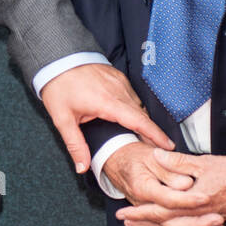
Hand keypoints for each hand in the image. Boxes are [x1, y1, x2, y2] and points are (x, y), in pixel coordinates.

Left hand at [40, 63, 172, 173]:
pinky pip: (132, 95)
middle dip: (152, 132)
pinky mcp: (118, 77)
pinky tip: (129, 118)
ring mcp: (120, 82)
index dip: (155, 135)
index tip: (168, 146)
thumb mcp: (63, 119)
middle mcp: (118, 91)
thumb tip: (82, 167)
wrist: (58, 58)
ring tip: (143, 136)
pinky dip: (134, 108)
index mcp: (107, 103)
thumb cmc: (59, 87)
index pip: (139, 121)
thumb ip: (75, 145)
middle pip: (143, 115)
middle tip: (156, 149)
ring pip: (138, 105)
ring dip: (142, 120)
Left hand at [115, 150, 225, 225]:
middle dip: (143, 224)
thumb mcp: (204, 162)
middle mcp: (197, 216)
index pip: (160, 211)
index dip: (139, 213)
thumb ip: (179, 162)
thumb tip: (157, 156)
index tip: (123, 213)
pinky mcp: (213, 221)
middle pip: (164, 225)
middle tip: (125, 221)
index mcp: (192, 202)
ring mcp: (205, 221)